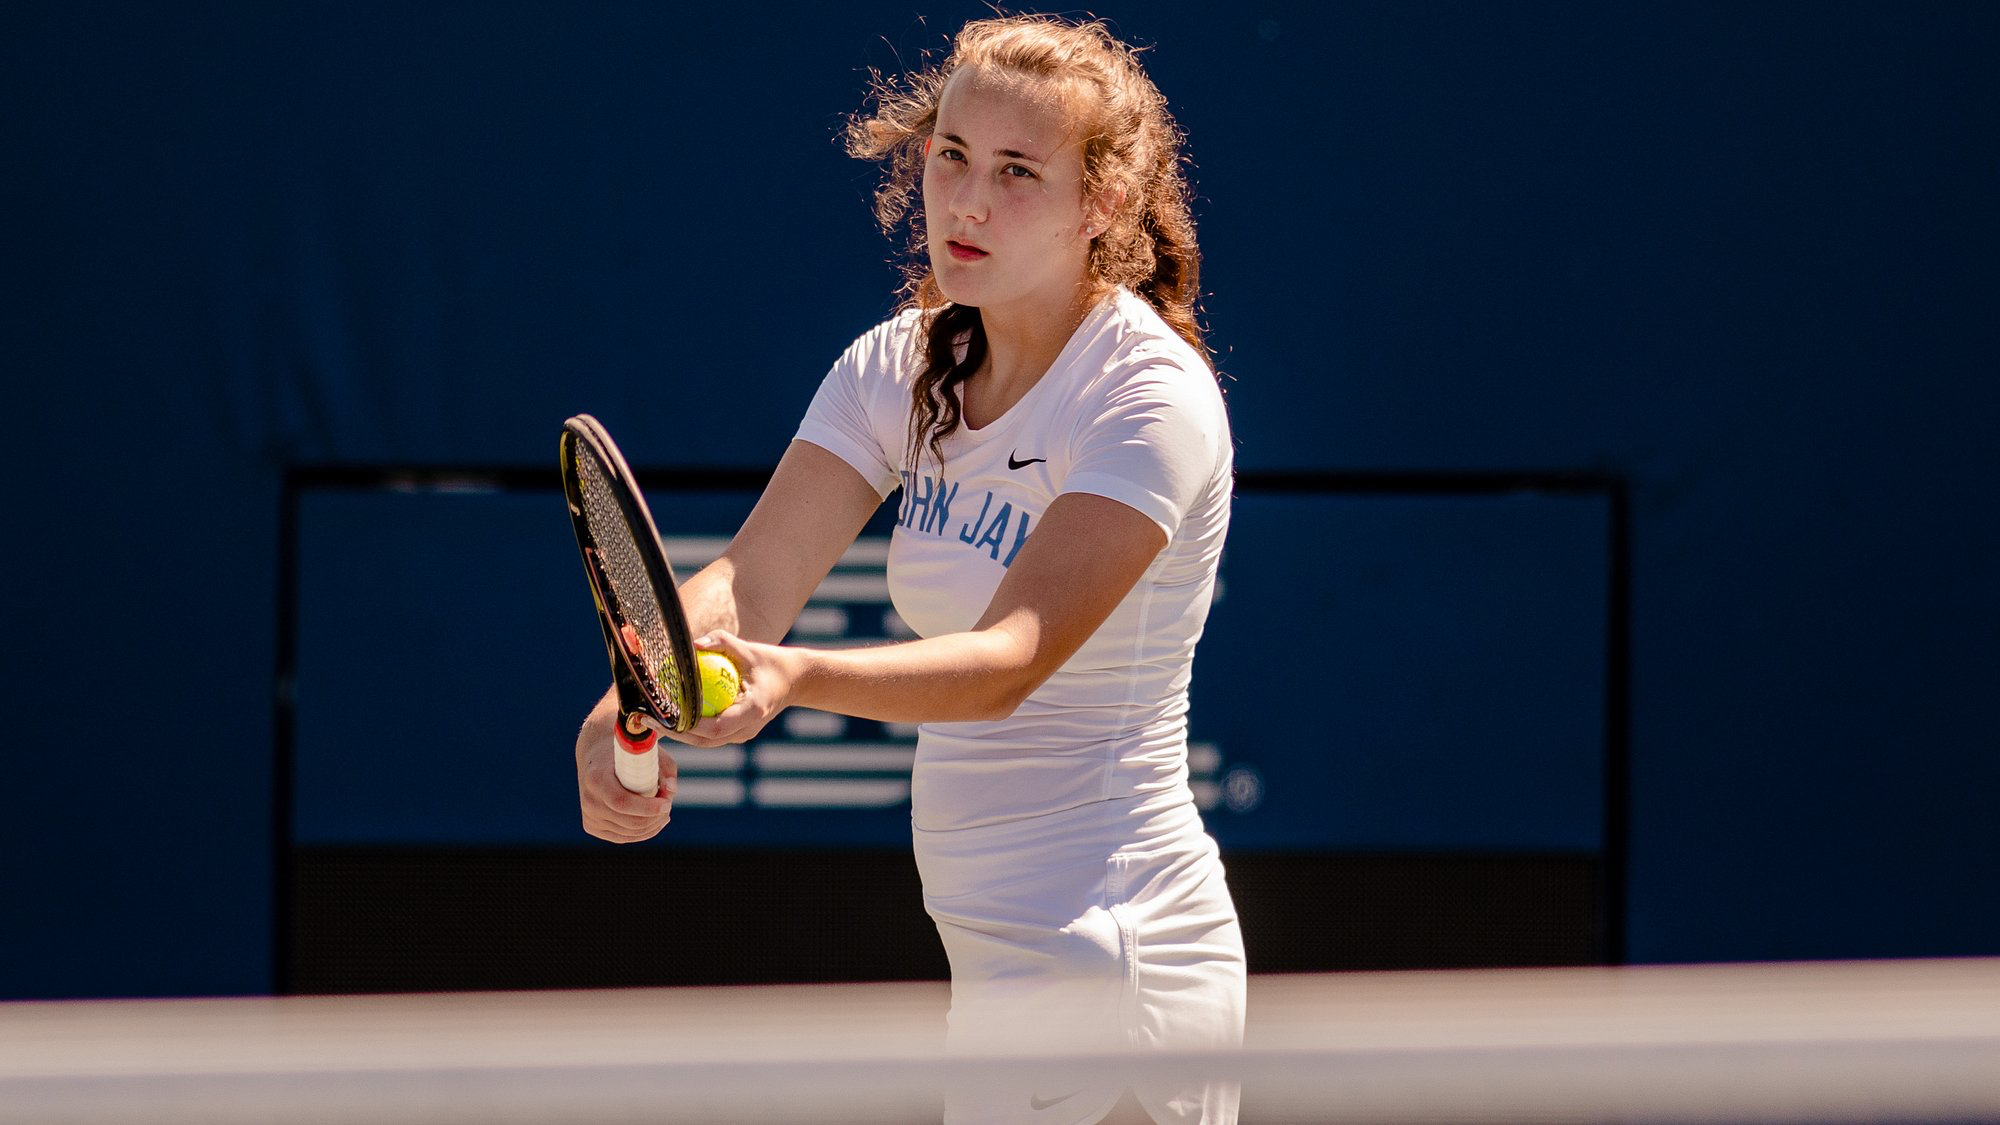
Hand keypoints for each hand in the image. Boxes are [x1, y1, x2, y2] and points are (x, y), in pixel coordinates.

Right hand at [575, 701, 676, 842]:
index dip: (648, 808)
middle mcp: (589, 800)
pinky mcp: (591, 826)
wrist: (596, 755)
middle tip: (668, 806)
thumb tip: (672, 791)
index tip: (667, 803)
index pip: (622, 802)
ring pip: (628, 833)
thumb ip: (664, 769)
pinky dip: (641, 833)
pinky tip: (654, 822)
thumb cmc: (626, 753)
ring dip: (651, 826)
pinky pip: (622, 838)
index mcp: (597, 778)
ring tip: (663, 813)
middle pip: (628, 822)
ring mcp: (589, 815)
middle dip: (655, 818)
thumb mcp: (648, 752)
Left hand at [665, 629, 799, 747]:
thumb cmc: (770, 662)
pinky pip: (709, 735)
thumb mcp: (749, 648)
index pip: (716, 727)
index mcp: (752, 711)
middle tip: (648, 718)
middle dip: (674, 732)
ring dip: (679, 733)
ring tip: (653, 719)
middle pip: (704, 740)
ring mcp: (742, 734)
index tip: (667, 714)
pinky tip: (670, 715)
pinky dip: (690, 727)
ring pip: (704, 742)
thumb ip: (721, 642)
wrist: (795, 681)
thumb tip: (693, 644)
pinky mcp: (737, 733)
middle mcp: (747, 729)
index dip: (689, 725)